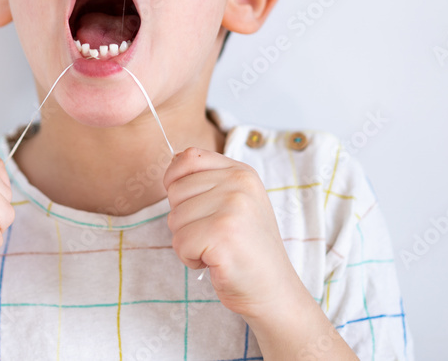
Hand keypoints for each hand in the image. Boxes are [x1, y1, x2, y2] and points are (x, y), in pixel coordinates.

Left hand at [164, 146, 305, 319]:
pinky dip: (190, 258)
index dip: (176, 180)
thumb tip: (173, 159)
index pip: (189, 157)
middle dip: (184, 220)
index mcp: (241, 173)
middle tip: (215, 235)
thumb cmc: (247, 249)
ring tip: (217, 248)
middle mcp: (239, 184)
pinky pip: (180, 243)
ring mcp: (232, 208)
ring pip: (174, 219)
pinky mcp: (222, 235)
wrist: (274, 290)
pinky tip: (216, 262)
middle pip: (175, 191)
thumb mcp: (235, 202)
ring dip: (188, 241)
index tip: (192, 204)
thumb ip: (208, 180)